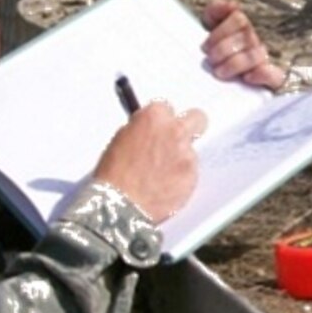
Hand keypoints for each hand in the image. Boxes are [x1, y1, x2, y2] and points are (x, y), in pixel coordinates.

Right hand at [93, 102, 208, 222]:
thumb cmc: (113, 174)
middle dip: (191, 126)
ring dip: (180, 159)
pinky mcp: (193, 176)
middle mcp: (175, 131)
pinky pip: (191, 174)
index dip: (162, 121)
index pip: (166, 108)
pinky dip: (180, 179)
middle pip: (197, 118)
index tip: (159, 129)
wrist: (120, 205)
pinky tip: (164, 188)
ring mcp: (187, 154)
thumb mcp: (121, 140)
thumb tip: (151, 130)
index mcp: (154, 117)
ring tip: (160, 177)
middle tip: (181, 139)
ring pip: (191, 151)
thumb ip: (142, 130)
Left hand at [200, 0, 285, 89]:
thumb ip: (216, 12)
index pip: (238, 19)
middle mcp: (255, 42)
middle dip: (224, 49)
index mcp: (243, 29)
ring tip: (220, 72)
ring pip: (256, 55)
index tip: (206, 46)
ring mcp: (264, 60)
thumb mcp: (213, 28)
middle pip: (246, 37)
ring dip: (235, 63)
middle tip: (211, 59)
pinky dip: (263, 74)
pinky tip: (248, 77)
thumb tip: (231, 4)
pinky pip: (276, 75)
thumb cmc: (219, 53)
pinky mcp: (272, 79)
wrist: (229, 84)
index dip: (221, 32)